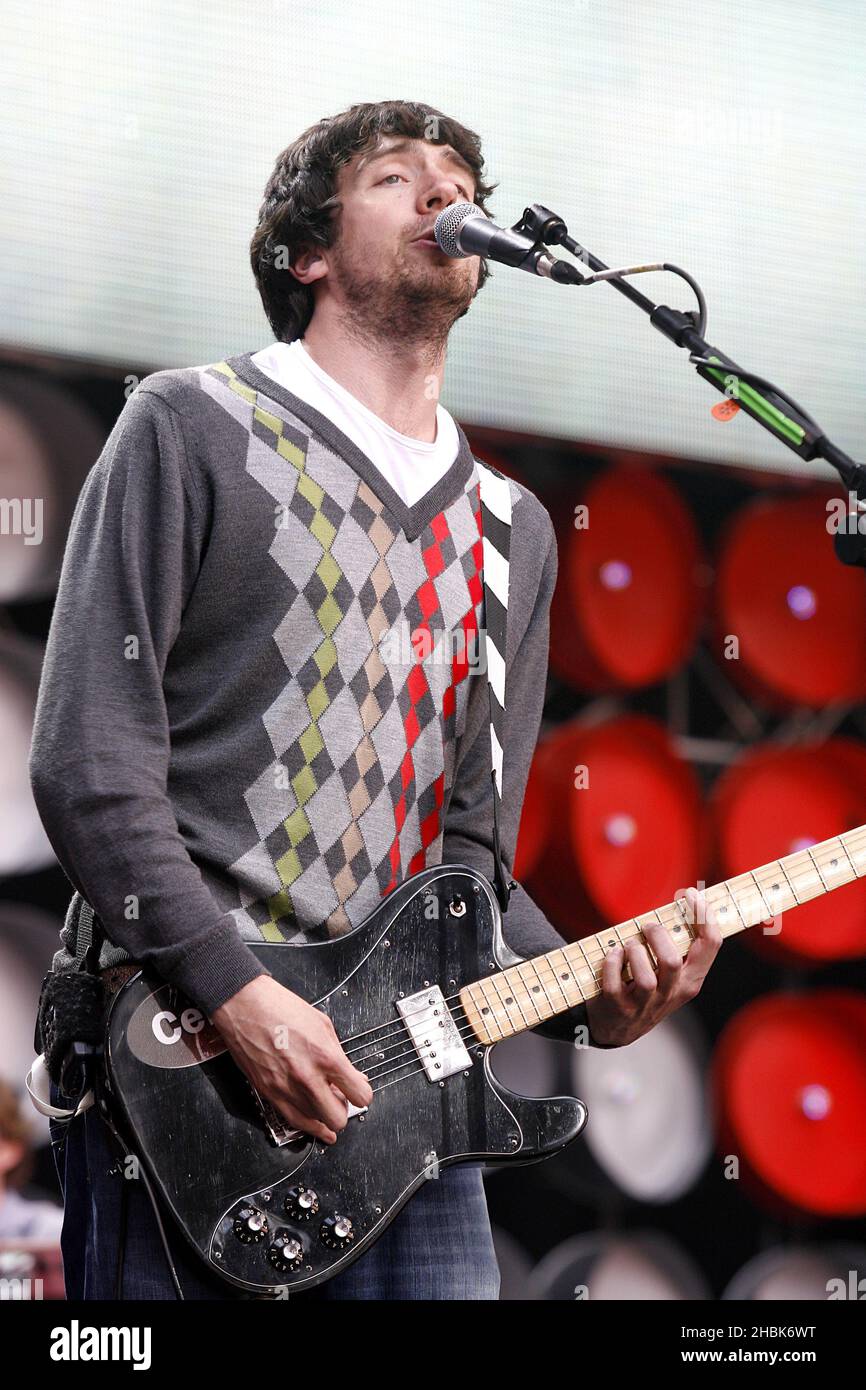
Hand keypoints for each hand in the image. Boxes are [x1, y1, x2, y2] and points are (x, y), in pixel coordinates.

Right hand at [211, 976, 373, 1143]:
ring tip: (323, 1099)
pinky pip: (294, 1121)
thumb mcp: (322, 1024)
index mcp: (326, 1057)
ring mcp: (287, 1089)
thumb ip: (339, 1053)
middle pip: (338, 1118)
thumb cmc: (280, 1008)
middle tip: (341, 1097)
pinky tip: (316, 1125)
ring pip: (317, 1123)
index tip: (359, 1090)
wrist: (245, 1006)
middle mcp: (307, 1078)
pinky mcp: (270, 1094)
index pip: (360, 1095)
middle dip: (344, 1109)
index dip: (362, 1094)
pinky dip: (308, 1125)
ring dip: (324, 1114)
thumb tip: (351, 1074)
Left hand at [585, 887, 721, 1047]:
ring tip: (628, 945)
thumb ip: (677, 945)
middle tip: (647, 926)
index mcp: (690, 980)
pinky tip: (612, 955)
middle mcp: (671, 994)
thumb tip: (682, 903)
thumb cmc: (644, 987)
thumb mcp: (669, 973)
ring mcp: (644, 1004)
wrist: (616, 1027)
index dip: (703, 915)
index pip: (710, 945)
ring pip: (645, 978)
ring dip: (633, 952)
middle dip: (657, 936)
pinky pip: (614, 983)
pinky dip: (611, 963)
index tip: (691, 894)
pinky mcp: (618, 1008)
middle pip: (672, 961)